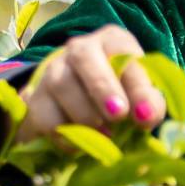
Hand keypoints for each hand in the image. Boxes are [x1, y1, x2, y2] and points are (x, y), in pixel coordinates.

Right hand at [10, 24, 165, 143]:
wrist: (81, 104)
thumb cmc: (122, 94)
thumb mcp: (141, 95)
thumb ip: (149, 104)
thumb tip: (147, 117)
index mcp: (113, 41)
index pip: (124, 53)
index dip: (137, 85)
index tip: (146, 115)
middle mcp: (80, 49)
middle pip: (84, 58)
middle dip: (102, 88)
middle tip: (118, 116)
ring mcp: (53, 70)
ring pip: (61, 85)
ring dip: (84, 114)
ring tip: (104, 135)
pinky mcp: (35, 97)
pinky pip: (43, 114)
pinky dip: (63, 133)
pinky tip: (79, 144)